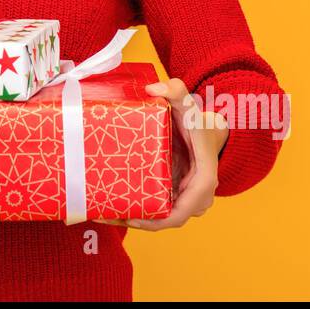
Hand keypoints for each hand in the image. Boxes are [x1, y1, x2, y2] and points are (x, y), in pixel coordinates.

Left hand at [94, 78, 228, 231]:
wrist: (208, 131)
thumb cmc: (199, 122)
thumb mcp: (190, 104)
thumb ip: (176, 90)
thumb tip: (153, 88)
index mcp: (202, 181)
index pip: (180, 213)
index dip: (156, 221)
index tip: (132, 218)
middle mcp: (196, 197)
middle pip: (164, 219)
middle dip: (135, 220)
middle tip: (104, 214)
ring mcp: (185, 198)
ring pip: (158, 216)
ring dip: (132, 217)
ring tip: (101, 212)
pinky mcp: (175, 195)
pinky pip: (157, 208)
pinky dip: (137, 209)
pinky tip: (111, 205)